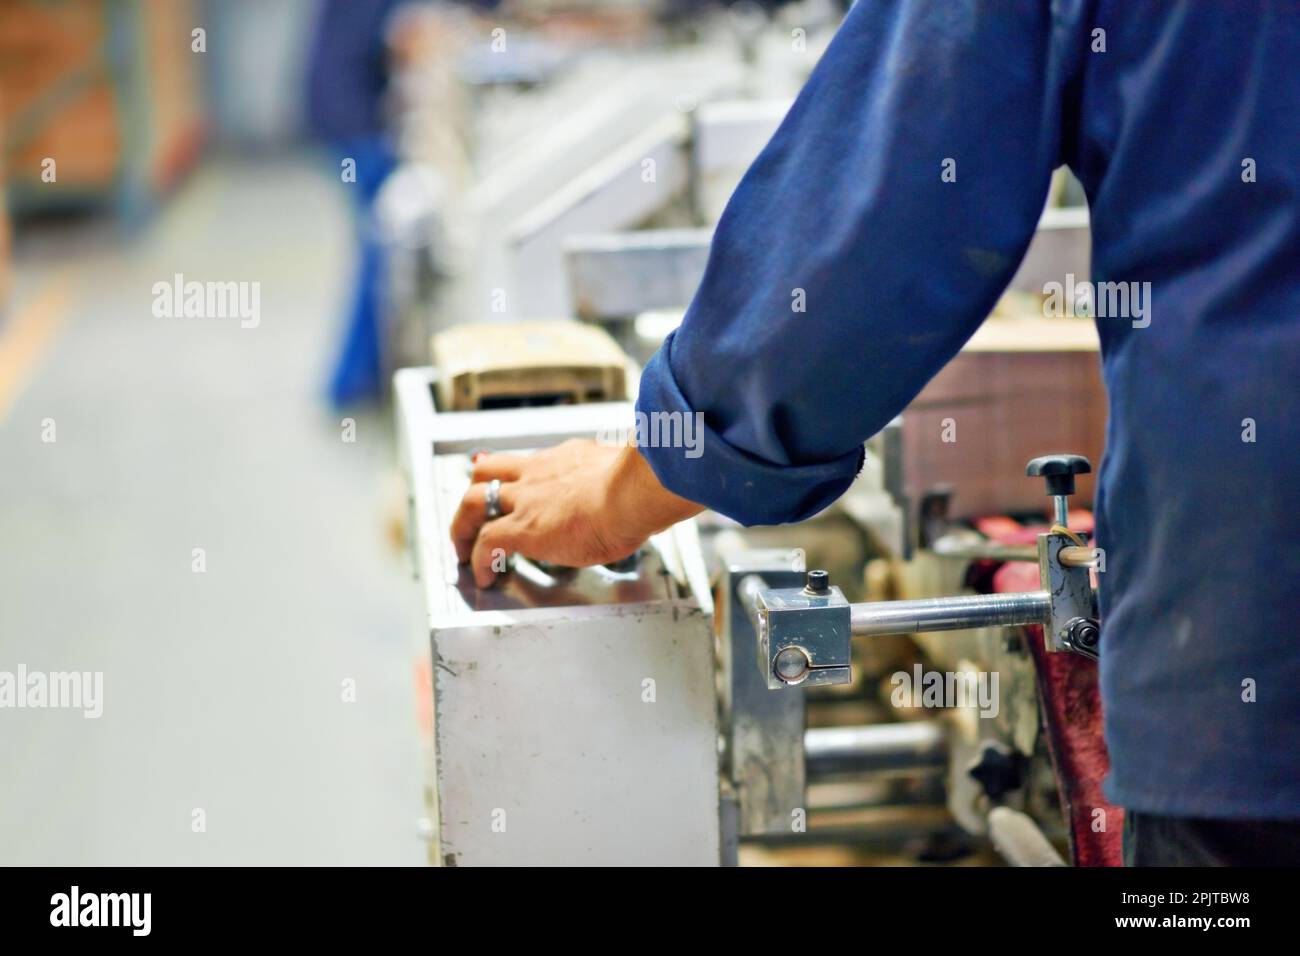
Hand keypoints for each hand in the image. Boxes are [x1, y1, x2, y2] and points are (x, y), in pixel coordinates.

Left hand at [451, 439, 703, 587]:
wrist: (631, 492)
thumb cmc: (641, 486)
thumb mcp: (627, 476)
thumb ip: (623, 484)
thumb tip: (641, 498)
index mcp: (566, 459)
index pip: (529, 462)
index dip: (515, 475)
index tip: (512, 485)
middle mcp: (539, 472)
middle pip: (488, 471)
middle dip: (474, 493)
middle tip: (471, 515)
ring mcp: (527, 500)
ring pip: (475, 501)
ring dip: (462, 525)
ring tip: (461, 547)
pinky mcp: (522, 529)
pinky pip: (487, 544)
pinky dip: (479, 560)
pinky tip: (482, 575)